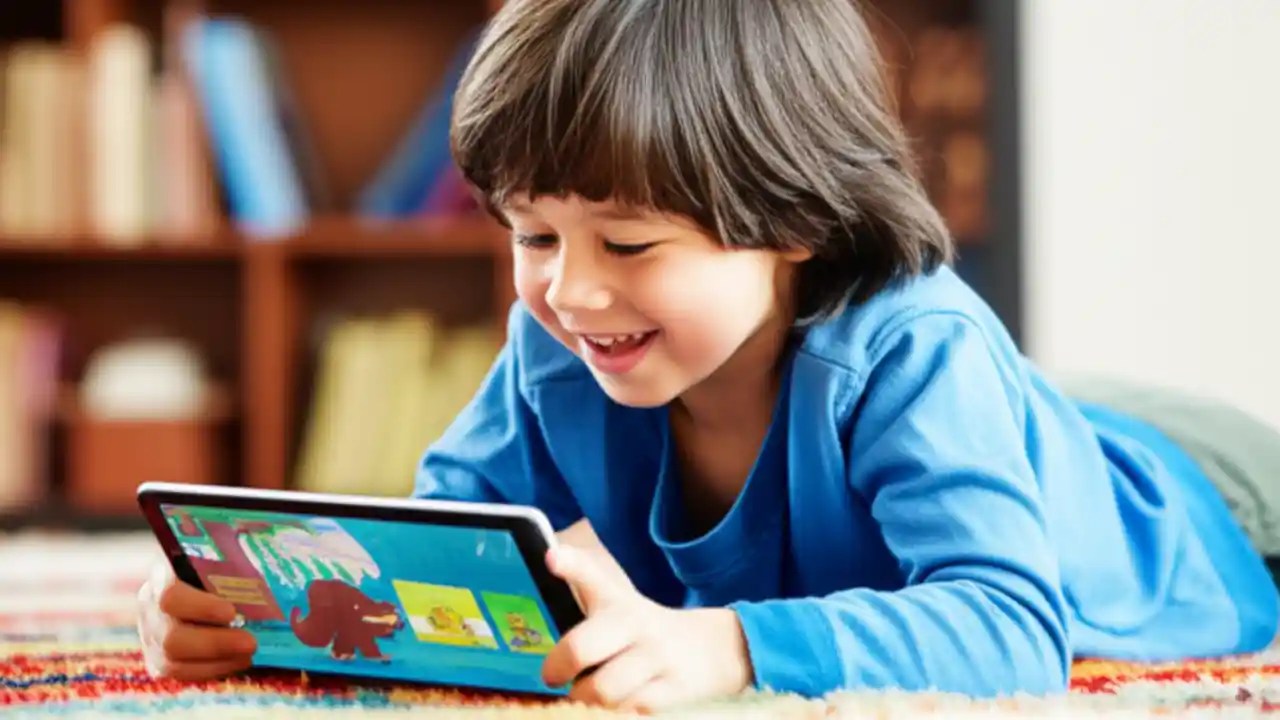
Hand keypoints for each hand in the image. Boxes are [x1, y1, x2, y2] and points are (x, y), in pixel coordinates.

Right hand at [136, 560, 256, 680]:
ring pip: (174, 663)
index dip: (200, 607)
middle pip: (171, 638)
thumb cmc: (215, 564)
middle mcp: (150, 610)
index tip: (231, 611)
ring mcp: (151, 639)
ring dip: (217, 662)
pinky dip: (214, 670)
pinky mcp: (160, 661)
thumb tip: (270, 557)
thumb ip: (239, 560)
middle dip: (215, 644)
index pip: (170, 596)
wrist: (196, 583)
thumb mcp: (222, 555)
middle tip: (251, 643)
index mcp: (162, 577)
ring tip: (249, 654)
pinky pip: (183, 674)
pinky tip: (239, 661)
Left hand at [542, 545, 753, 712]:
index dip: (571, 565)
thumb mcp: (619, 602)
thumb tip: (550, 556)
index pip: (593, 577)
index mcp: (620, 603)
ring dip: (585, 699)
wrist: (715, 649)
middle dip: (558, 667)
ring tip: (585, 695)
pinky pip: (632, 710)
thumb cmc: (646, 630)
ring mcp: (658, 658)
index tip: (551, 557)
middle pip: (582, 647)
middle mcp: (638, 625)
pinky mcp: (674, 689)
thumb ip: (584, 581)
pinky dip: (614, 712)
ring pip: (603, 689)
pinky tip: (613, 706)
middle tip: (554, 676)